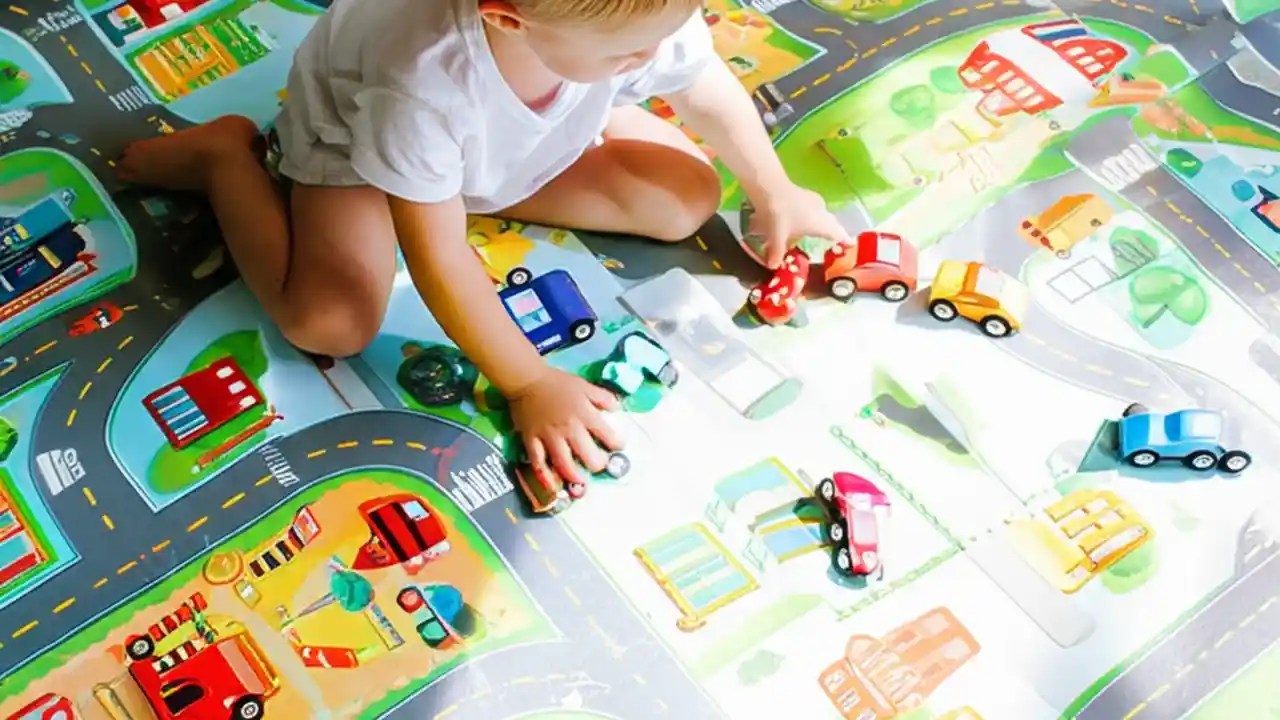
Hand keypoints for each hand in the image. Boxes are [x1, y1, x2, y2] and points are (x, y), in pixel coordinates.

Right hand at [509, 367, 623, 483]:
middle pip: (589, 457)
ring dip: (576, 476)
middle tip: (598, 463)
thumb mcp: (585, 385)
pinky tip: (553, 485)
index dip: (616, 444)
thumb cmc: (558, 382)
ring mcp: (550, 437)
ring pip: (565, 465)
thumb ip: (603, 398)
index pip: (608, 436)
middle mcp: (569, 429)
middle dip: (598, 464)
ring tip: (581, 480)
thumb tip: (616, 410)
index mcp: (585, 415)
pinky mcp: (532, 441)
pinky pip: (539, 463)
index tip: (617, 446)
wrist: (527, 379)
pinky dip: (545, 476)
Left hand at [748, 184, 850, 267]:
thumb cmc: (780, 214)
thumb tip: (773, 266)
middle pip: (832, 223)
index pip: (839, 234)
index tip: (852, 244)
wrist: (770, 186)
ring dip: (823, 221)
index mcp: (821, 224)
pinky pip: (814, 207)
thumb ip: (777, 252)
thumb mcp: (777, 237)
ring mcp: (814, 200)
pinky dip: (812, 214)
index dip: (845, 240)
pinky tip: (802, 216)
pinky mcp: (805, 192)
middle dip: (834, 231)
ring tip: (820, 229)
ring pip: (823, 214)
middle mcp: (822, 212)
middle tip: (837, 239)